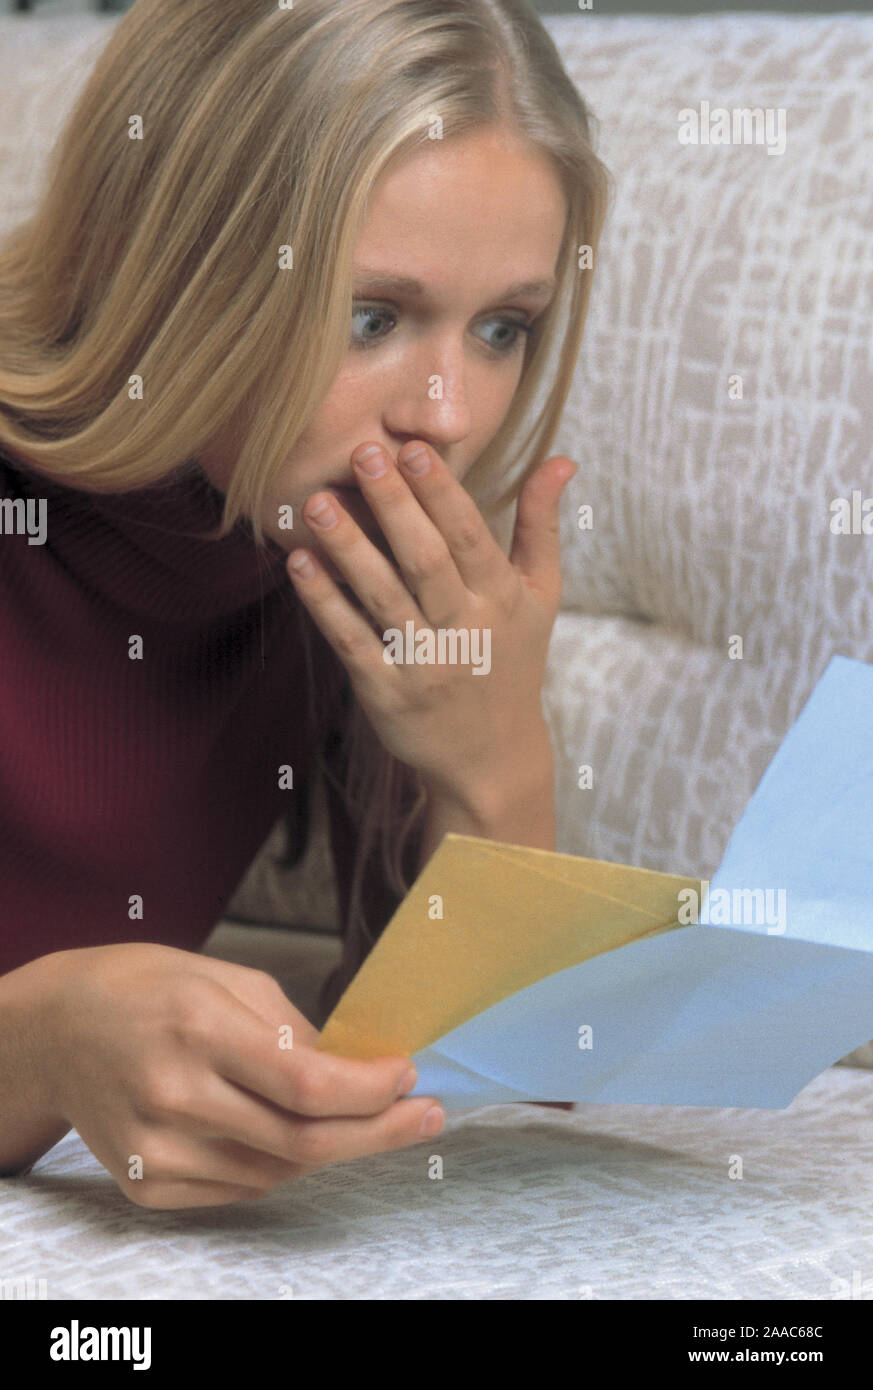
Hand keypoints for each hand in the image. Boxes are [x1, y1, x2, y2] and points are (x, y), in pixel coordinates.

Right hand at [37, 943, 442, 1208]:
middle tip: (426, 1116)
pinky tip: (290, 1134)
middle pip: (301, 1141)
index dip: (370, 1090)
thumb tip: (357, 1071)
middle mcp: (175, 1096)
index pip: (305, 1084)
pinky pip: (240, 1188)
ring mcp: (156, 1149)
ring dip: (332, 1147)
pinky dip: (279, 1164)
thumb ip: (292, 1030)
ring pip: (277, 1172)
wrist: (57, 1031)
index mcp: (199, 1029)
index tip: (410, 1076)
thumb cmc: (148, 988)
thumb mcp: (226, 977)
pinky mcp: (145, 1184)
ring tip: (359, 1116)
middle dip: (378, 1132)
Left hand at [287, 441, 575, 810]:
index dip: (442, 494)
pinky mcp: (387, 694)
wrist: (493, 759)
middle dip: (394, 506)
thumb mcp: (541, 596)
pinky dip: (325, 605)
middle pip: (426, 561)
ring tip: (318, 504)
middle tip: (362, 453)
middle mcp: (466, 630)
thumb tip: (561, 459)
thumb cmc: (514, 663)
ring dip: (349, 549)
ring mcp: (425, 665)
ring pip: (384, 598)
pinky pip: (353, 642)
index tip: (414, 448)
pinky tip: (300, 565)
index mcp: (502, 600)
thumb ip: (542, 526)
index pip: (471, 538)